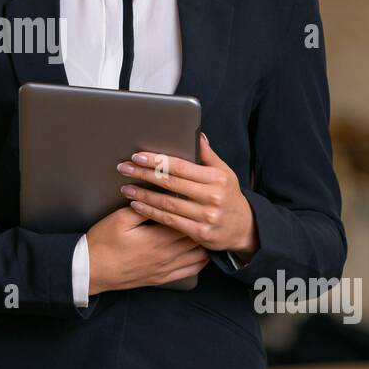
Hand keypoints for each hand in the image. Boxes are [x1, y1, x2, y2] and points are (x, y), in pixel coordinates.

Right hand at [83, 204, 208, 294]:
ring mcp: (166, 269)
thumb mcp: (120, 219)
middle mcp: (167, 256)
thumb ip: (143, 207)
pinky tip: (199, 251)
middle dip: (200, 223)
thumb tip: (158, 194)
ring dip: (203, 241)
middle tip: (202, 210)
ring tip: (202, 228)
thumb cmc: (103, 243)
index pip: (185, 220)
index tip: (194, 198)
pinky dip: (200, 260)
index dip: (192, 208)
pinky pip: (191, 271)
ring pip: (199, 255)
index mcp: (158, 239)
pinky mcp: (162, 279)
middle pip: (197, 237)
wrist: (91, 270)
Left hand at [117, 132, 259, 264]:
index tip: (138, 156)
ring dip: (143, 195)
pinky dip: (150, 212)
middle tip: (124, 168)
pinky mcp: (199, 233)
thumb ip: (208, 155)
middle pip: (170, 183)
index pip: (180, 166)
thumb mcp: (224, 173)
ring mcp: (205, 216)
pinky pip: (169, 221)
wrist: (244, 228)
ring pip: (167, 203)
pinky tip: (137, 205)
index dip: (157, 160)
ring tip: (126, 187)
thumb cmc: (229, 196)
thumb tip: (197, 134)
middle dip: (144, 174)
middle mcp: (211, 196)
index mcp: (216, 178)